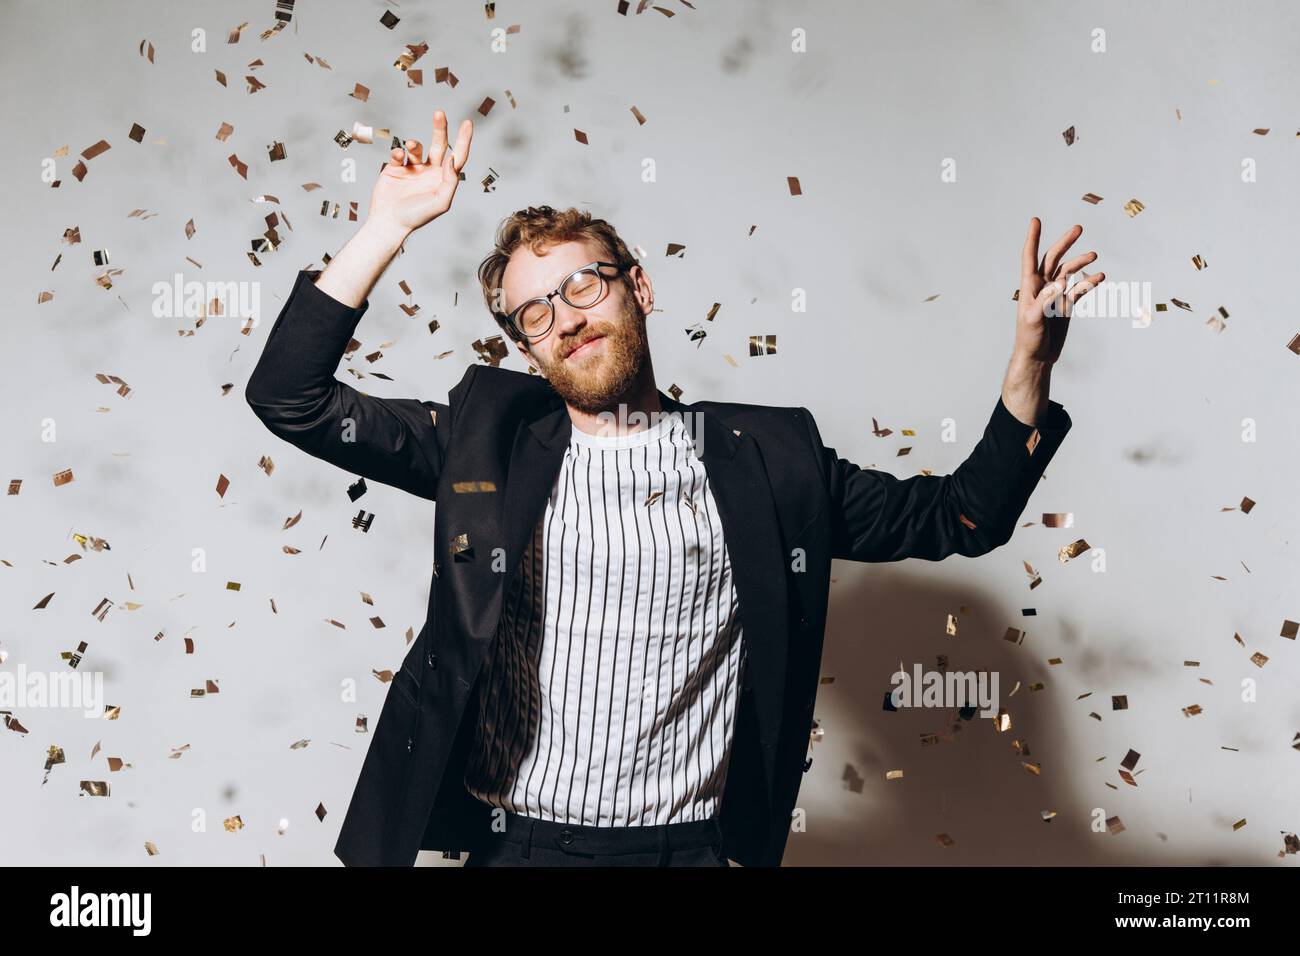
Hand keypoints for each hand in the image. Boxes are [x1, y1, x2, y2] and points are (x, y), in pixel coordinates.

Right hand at [368, 110, 473, 236]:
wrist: (389, 222)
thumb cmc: (416, 216)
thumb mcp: (441, 202)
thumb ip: (450, 181)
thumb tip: (452, 160)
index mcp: (443, 179)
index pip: (457, 157)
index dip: (463, 140)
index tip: (467, 123)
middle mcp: (430, 172)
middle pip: (438, 145)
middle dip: (440, 129)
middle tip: (439, 113)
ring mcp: (412, 169)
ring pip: (417, 147)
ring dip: (415, 143)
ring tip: (412, 146)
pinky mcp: (395, 168)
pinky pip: (398, 153)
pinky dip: (398, 152)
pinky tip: (399, 158)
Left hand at [1015, 217, 1103, 365]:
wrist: (1038, 356)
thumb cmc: (1029, 338)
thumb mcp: (1034, 319)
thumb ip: (1046, 299)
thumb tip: (1061, 281)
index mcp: (1029, 286)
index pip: (1030, 257)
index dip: (1032, 238)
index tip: (1035, 220)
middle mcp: (1042, 286)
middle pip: (1054, 258)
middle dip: (1065, 243)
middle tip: (1078, 229)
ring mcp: (1056, 294)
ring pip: (1069, 271)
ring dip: (1080, 262)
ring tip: (1093, 255)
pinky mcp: (1067, 304)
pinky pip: (1080, 288)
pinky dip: (1089, 282)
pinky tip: (1100, 277)